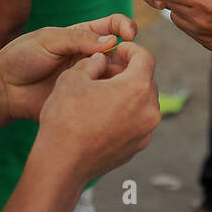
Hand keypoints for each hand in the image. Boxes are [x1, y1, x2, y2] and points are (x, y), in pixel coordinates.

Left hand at [0, 13, 139, 122]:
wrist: (4, 89)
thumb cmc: (21, 58)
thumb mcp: (48, 40)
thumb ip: (78, 39)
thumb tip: (112, 41)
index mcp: (83, 35)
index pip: (113, 26)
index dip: (125, 27)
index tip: (129, 36)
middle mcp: (90, 56)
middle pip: (121, 52)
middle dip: (129, 55)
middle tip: (125, 63)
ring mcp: (89, 78)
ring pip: (117, 76)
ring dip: (122, 77)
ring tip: (114, 81)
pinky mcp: (84, 98)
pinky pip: (104, 97)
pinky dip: (112, 96)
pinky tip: (107, 96)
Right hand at [33, 42, 160, 185]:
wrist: (62, 163)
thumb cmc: (65, 118)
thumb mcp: (73, 77)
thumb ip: (92, 62)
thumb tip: (101, 59)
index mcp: (136, 88)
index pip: (145, 58)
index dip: (131, 49)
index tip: (118, 50)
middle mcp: (148, 111)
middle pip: (147, 80)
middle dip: (129, 71)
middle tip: (107, 69)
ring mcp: (145, 132)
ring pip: (143, 102)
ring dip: (128, 93)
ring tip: (103, 92)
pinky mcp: (137, 147)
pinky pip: (138, 122)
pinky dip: (127, 113)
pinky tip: (104, 114)